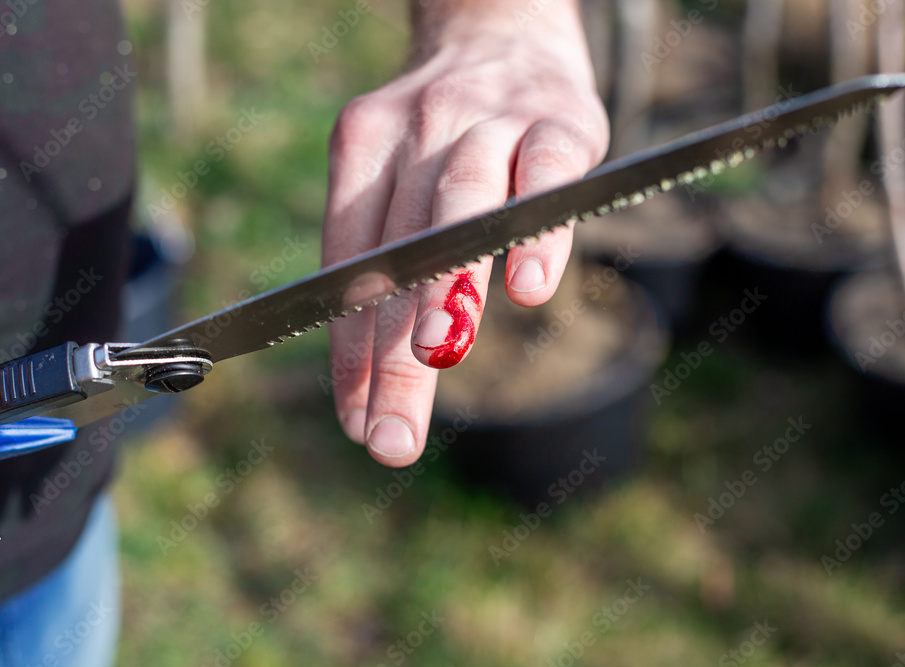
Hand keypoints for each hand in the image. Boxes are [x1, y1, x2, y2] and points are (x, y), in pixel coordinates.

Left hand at [320, 0, 608, 466]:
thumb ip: (388, 259)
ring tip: (437, 359)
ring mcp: (484, 122)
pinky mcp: (556, 120)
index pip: (348, 269)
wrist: (503, 27)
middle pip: (397, 258)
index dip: (350, 353)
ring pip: (458, 209)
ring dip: (447, 287)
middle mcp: (416, 135)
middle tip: (391, 438)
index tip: (357, 427)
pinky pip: (544, 175)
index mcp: (363, 154)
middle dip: (390, 356)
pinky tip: (529, 286)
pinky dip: (537, 230)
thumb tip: (371, 374)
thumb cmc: (451, 134)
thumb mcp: (403, 177)